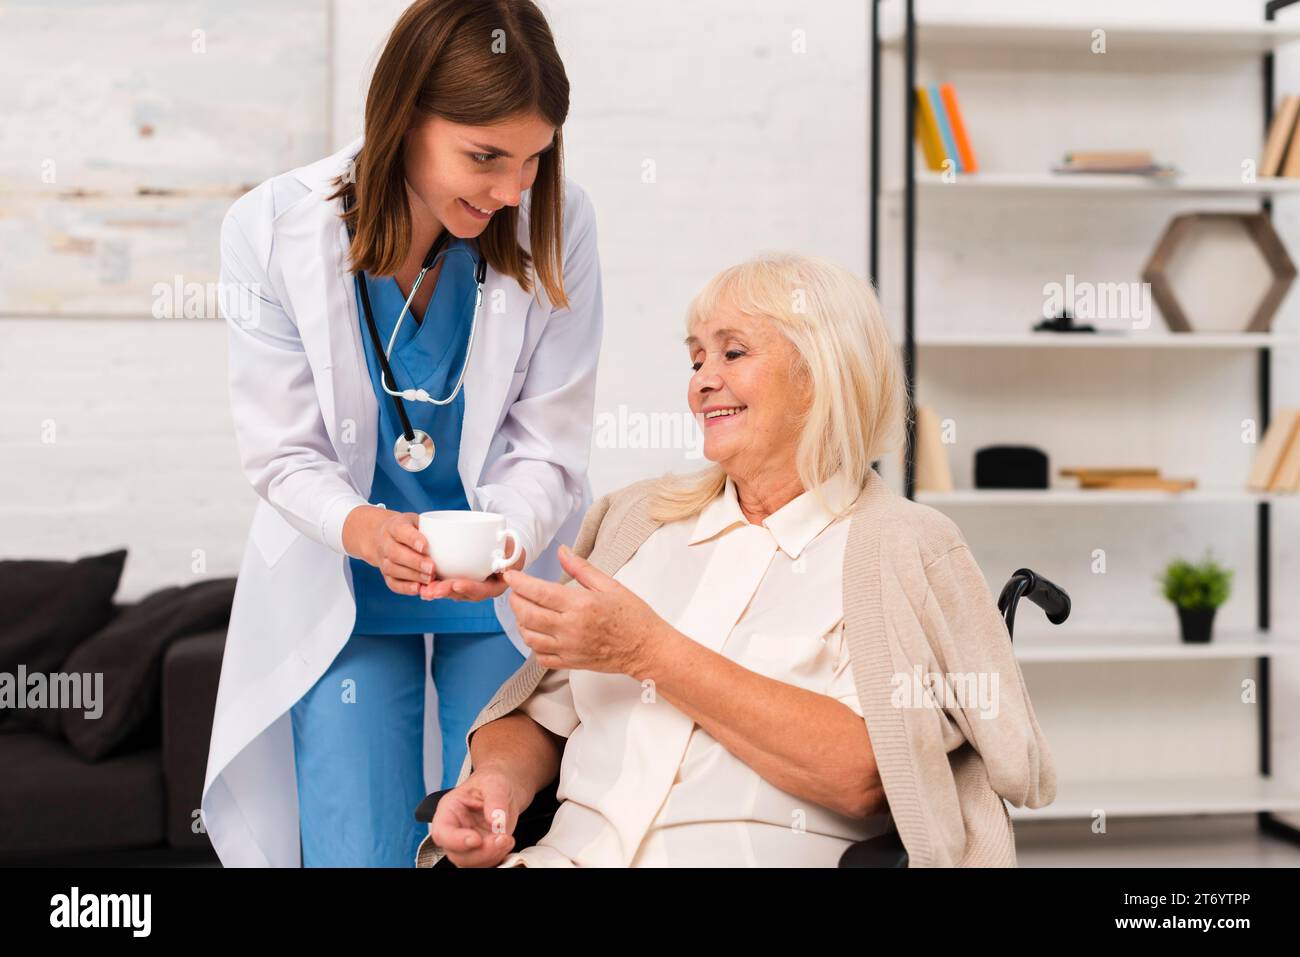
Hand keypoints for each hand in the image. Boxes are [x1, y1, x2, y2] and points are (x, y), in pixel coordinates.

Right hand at [342, 506, 436, 595]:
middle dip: (414, 562)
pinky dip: (405, 587)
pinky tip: (418, 589)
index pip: (400, 530)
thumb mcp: (419, 521)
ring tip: (429, 579)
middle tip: (432, 568)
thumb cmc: (411, 529)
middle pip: (395, 553)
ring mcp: (383, 560)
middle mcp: (385, 543)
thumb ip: (432, 528)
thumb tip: (457, 537)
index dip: (412, 539)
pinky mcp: (386, 575)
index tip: (425, 547)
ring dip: (412, 576)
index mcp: (394, 526)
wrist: (386, 538)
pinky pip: (392, 583)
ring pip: (393, 569)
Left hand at [418, 539, 525, 601]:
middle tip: (432, 590)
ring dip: (437, 592)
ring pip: (451, 592)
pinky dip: (434, 585)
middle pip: (463, 594)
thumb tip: (506, 565)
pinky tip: (421, 586)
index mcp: (496, 585)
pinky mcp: (458, 580)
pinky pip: (445, 585)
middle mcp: (481, 589)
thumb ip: (513, 555)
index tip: (456, 584)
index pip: (482, 590)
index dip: (469, 588)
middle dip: (446, 592)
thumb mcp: (515, 549)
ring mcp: (468, 586)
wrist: (502, 545)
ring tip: (423, 589)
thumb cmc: (510, 546)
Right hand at [430, 765, 528, 867]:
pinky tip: (507, 843)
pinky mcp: (482, 851)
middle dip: (480, 852)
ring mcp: (468, 844)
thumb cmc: (492, 782)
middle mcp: (455, 831)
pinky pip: (486, 863)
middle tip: (501, 839)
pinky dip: (498, 858)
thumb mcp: (495, 782)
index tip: (476, 839)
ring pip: (471, 863)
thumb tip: (495, 819)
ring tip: (507, 839)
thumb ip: (495, 799)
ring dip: (491, 856)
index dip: (456, 841)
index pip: (442, 833)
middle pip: (456, 854)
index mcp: (449, 811)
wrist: (505, 789)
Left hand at [503, 544, 669, 675]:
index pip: (539, 592)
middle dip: (515, 601)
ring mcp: (569, 648)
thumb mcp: (610, 585)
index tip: (511, 576)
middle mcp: (571, 628)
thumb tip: (562, 551)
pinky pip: (541, 657)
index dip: (520, 583)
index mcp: (581, 605)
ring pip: (530, 637)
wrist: (646, 648)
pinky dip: (533, 644)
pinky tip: (538, 633)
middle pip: (528, 615)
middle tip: (515, 591)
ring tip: (525, 610)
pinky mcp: (570, 663)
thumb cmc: (633, 616)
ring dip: (521, 622)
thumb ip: (581, 568)